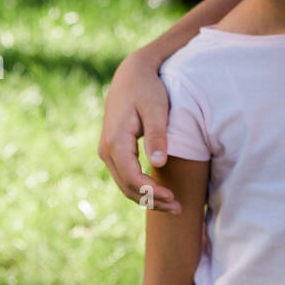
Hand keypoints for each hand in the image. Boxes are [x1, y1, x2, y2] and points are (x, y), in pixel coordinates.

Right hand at [97, 51, 181, 213]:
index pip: (131, 177)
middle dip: (152, 201)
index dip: (152, 192)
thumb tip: (158, 163)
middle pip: (127, 187)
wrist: (130, 75)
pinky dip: (142, 189)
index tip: (174, 198)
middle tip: (179, 209)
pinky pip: (126, 177)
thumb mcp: (155, 108)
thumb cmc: (147, 89)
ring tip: (174, 206)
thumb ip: (157, 135)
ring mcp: (107, 152)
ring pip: (125, 186)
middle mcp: (106, 150)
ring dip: (147, 198)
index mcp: (115, 141)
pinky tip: (161, 193)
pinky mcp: (114, 152)